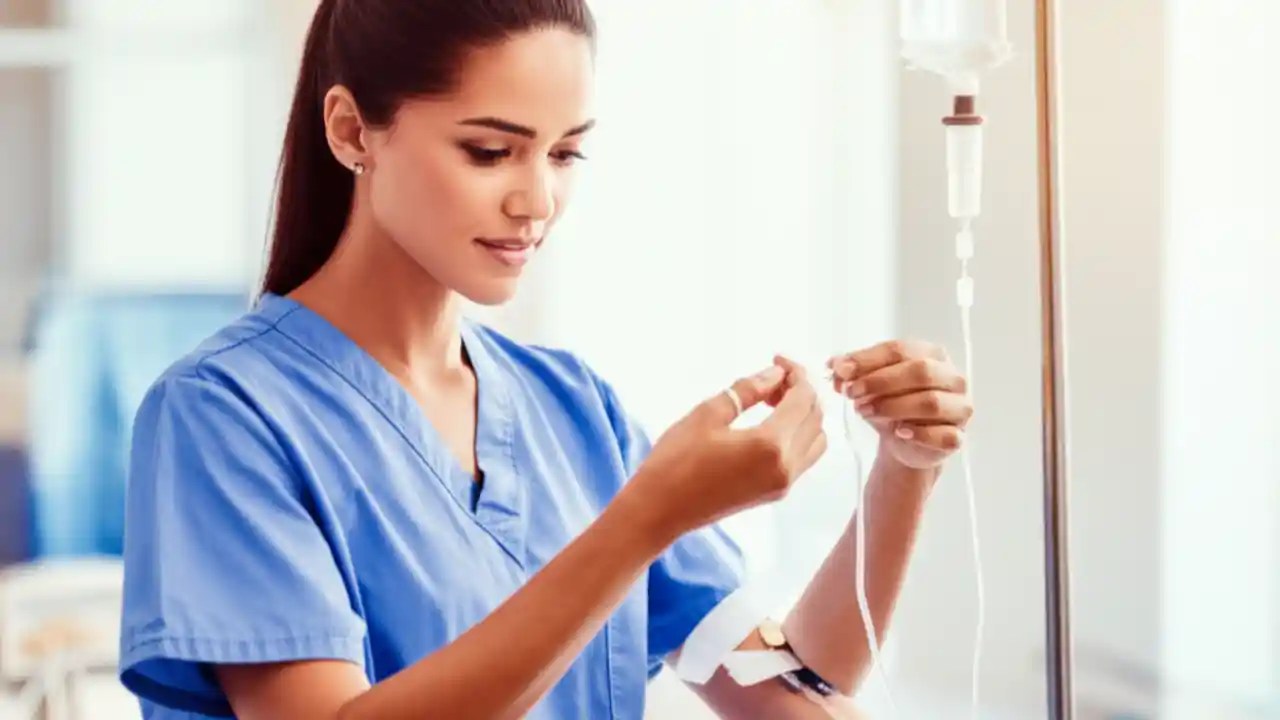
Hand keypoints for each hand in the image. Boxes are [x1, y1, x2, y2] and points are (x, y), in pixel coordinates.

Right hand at [625, 363, 827, 538]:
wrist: (660, 510)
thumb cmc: (676, 461)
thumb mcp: (708, 415)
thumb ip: (748, 391)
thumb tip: (774, 374)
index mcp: (771, 445)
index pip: (803, 399)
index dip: (796, 373)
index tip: (778, 360)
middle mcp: (787, 467)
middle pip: (816, 418)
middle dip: (802, 391)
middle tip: (773, 377)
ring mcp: (784, 484)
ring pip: (816, 440)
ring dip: (804, 415)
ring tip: (773, 400)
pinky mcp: (775, 493)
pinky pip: (804, 458)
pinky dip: (798, 435)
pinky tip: (770, 424)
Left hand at [828, 340, 972, 470]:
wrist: (903, 442)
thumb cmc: (890, 404)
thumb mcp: (867, 385)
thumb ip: (851, 373)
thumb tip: (834, 366)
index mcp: (932, 355)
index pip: (901, 350)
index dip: (869, 359)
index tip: (841, 370)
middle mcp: (952, 378)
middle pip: (920, 372)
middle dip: (880, 382)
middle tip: (852, 392)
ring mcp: (959, 408)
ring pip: (931, 402)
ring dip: (892, 406)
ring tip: (864, 411)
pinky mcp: (957, 437)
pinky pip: (944, 435)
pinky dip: (920, 433)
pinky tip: (899, 431)